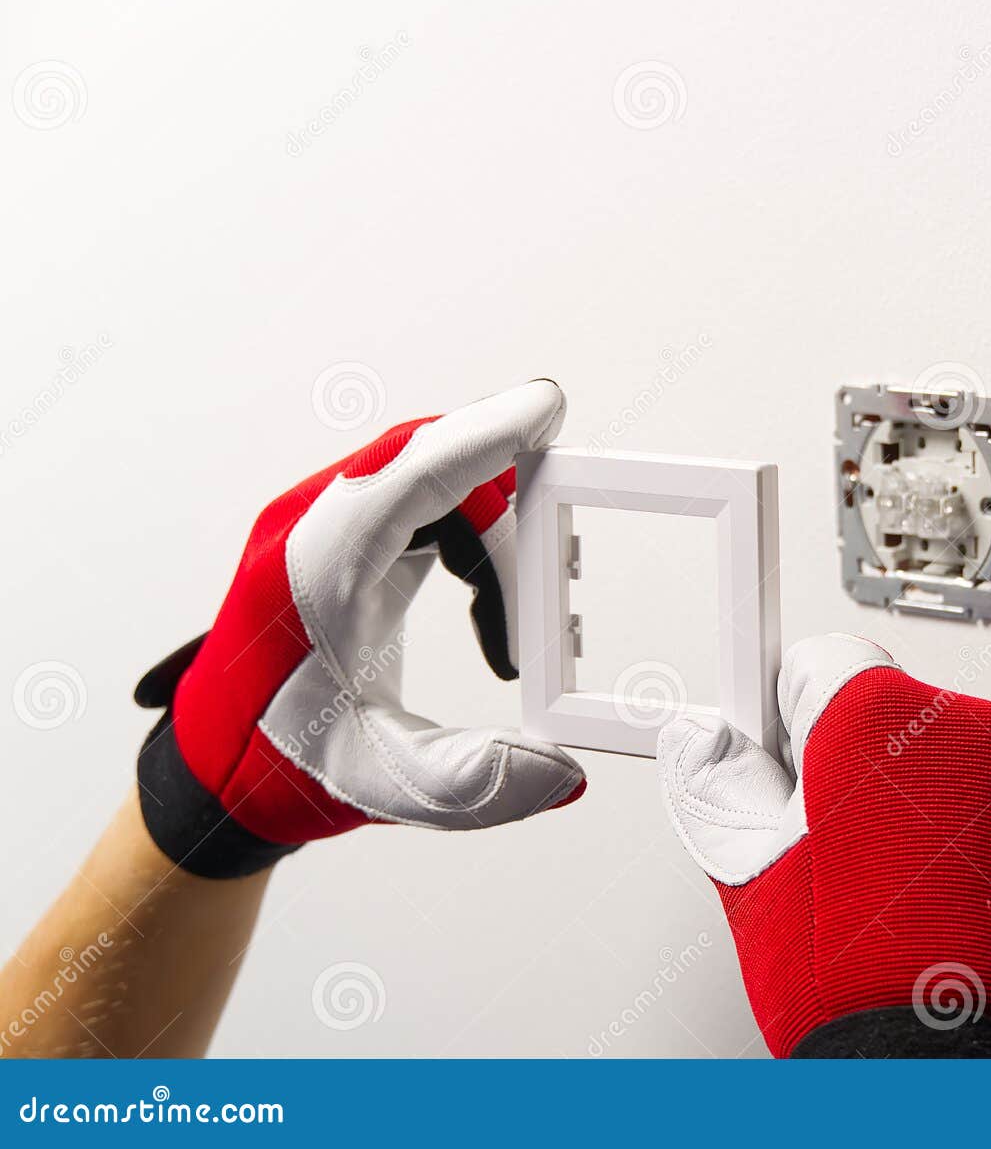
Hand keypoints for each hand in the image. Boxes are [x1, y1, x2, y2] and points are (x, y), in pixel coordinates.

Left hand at [134, 381, 584, 877]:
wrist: (221, 767)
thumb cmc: (280, 765)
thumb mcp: (377, 783)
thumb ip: (470, 782)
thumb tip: (564, 776)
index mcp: (309, 576)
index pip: (405, 475)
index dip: (480, 439)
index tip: (546, 410)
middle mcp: (308, 531)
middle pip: (428, 464)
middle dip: (508, 496)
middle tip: (563, 554)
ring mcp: (324, 526)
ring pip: (433, 479)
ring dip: (494, 538)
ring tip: (511, 636)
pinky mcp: (345, 535)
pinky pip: (425, 500)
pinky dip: (473, 543)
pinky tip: (493, 616)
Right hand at [658, 633, 990, 1056]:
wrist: (953, 1073)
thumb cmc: (853, 981)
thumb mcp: (746, 871)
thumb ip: (716, 778)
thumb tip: (705, 739)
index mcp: (879, 718)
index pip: (824, 665)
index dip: (795, 720)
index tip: (791, 757)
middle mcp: (973, 731)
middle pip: (902, 721)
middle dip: (869, 774)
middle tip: (843, 857)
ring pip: (971, 772)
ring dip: (941, 815)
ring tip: (910, 901)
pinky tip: (967, 916)